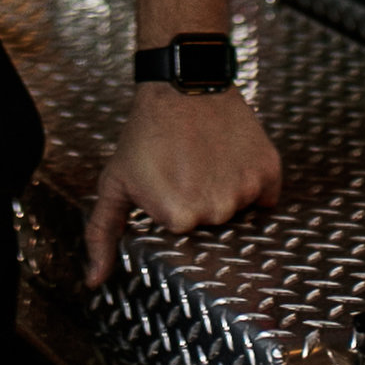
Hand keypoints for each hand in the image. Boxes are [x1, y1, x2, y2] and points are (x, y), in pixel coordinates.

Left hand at [83, 85, 282, 285]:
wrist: (183, 83)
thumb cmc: (146, 133)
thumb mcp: (115, 182)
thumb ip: (103, 234)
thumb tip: (95, 281)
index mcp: (179, 217)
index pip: (183, 233)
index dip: (174, 211)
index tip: (170, 188)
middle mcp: (216, 209)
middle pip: (212, 226)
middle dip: (201, 205)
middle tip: (188, 172)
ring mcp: (244, 189)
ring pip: (238, 210)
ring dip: (226, 193)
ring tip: (207, 161)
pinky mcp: (268, 169)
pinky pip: (265, 196)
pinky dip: (253, 182)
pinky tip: (232, 159)